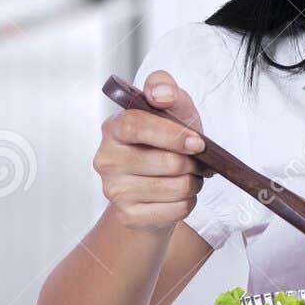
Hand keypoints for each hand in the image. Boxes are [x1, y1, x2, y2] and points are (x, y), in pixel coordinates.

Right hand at [93, 70, 209, 233]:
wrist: (159, 184)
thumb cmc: (168, 143)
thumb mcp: (174, 109)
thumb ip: (166, 88)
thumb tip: (161, 93)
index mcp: (114, 129)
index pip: (136, 125)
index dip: (172, 135)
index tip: (198, 142)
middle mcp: (107, 160)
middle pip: (165, 162)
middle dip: (193, 162)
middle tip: (197, 160)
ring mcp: (114, 190)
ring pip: (176, 187)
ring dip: (194, 181)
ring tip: (187, 175)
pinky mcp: (129, 215)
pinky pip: (177, 209)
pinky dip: (189, 201)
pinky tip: (178, 194)